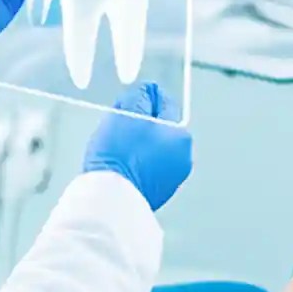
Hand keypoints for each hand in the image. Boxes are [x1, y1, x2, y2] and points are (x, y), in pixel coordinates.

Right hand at [83, 83, 191, 210]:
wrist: (110, 200)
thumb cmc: (119, 155)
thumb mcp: (126, 113)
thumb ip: (139, 95)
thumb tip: (147, 91)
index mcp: (180, 136)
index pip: (164, 103)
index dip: (143, 98)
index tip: (126, 101)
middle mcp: (182, 158)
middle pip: (159, 127)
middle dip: (139, 122)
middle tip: (116, 124)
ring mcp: (171, 179)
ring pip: (152, 149)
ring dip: (136, 144)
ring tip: (114, 147)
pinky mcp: (157, 194)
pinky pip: (146, 168)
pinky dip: (134, 163)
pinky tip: (118, 164)